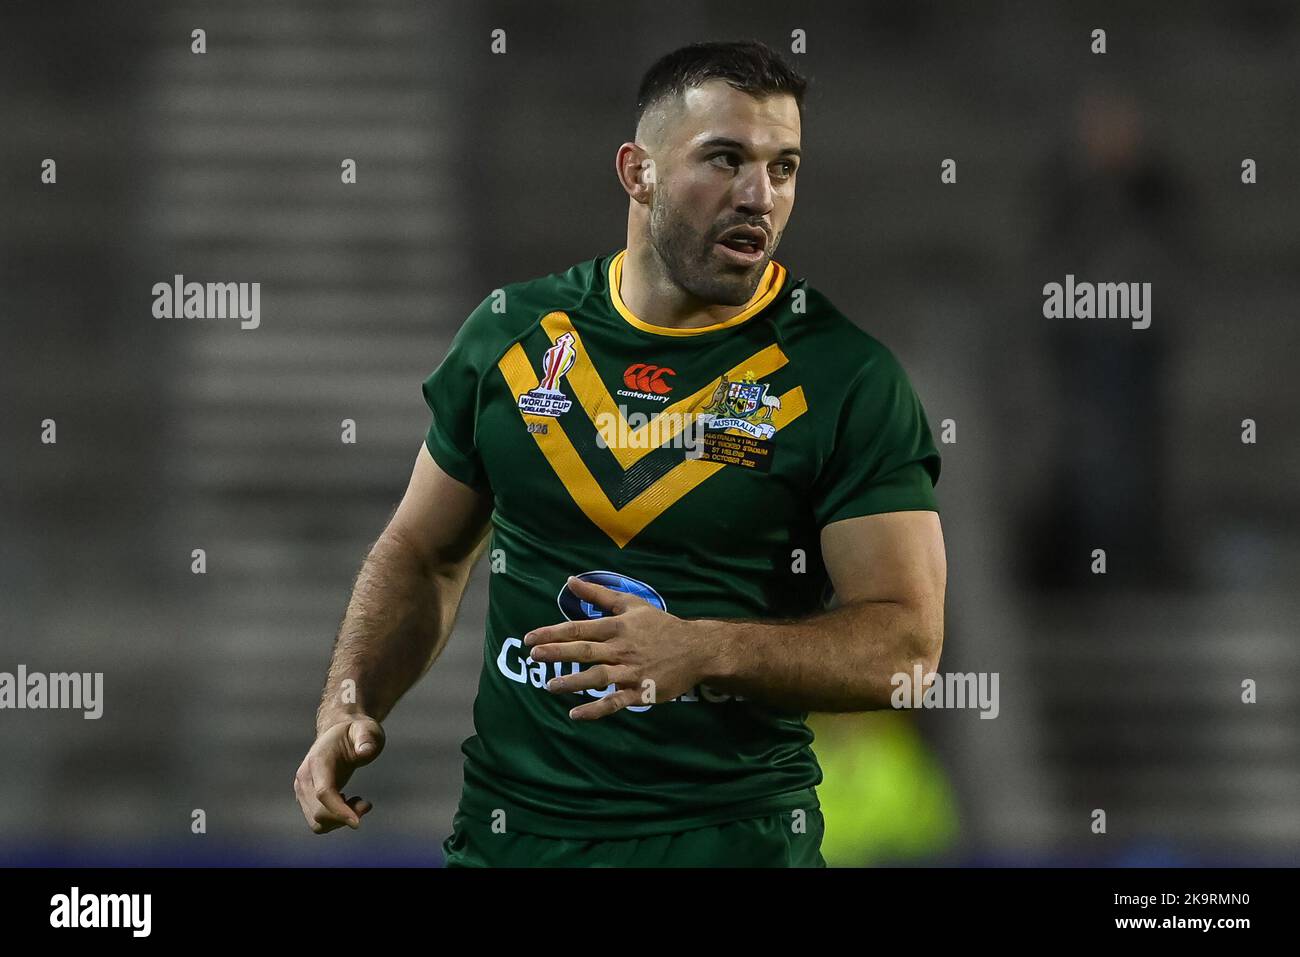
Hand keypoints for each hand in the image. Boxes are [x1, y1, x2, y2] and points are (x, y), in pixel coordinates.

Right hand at [293, 716, 384, 832]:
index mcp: (318, 760)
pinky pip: (318, 821)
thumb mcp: (367, 729)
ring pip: (316, 821)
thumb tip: (365, 751)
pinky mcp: (306, 798)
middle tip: (367, 805)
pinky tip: (350, 803)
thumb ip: (367, 738)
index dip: (339, 810)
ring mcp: (302, 789)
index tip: (358, 822)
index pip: (323, 792)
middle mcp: (305, 777)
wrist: (339, 732)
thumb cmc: (356, 731)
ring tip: (360, 802)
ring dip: (340, 821)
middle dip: (344, 817)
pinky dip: (335, 820)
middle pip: (318, 812)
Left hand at [523, 576, 722, 719]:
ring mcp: (631, 672)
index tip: (530, 638)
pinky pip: (615, 702)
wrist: (696, 649)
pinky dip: (595, 709)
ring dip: (572, 682)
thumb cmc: (661, 625)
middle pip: (584, 651)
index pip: (579, 628)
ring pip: (597, 677)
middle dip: (557, 653)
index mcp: (617, 626)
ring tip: (550, 685)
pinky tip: (576, 713)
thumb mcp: (631, 604)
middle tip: (534, 656)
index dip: (553, 633)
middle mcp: (621, 648)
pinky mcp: (641, 691)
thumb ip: (599, 594)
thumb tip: (570, 580)